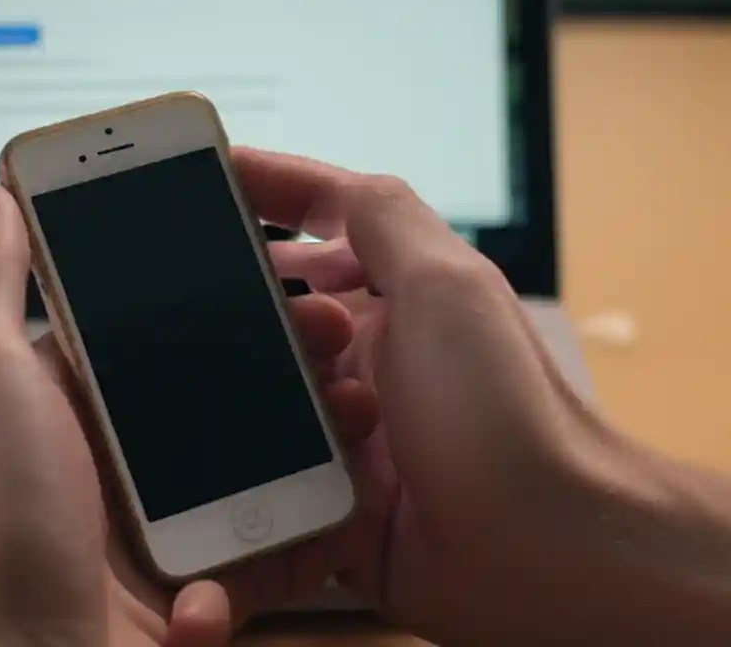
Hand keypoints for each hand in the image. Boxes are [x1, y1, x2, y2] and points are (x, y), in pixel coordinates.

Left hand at [0, 183, 362, 645]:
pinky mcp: (187, 579)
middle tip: (333, 329)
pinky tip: (300, 512)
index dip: (200, 283)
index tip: (265, 251)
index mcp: (50, 395)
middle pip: (207, 382)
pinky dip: (289, 529)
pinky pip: (258, 542)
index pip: (135, 318)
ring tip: (353, 412)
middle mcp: (98, 453)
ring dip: (306, 435)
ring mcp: (146, 520)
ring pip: (247, 457)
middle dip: (276, 352)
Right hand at [233, 147, 616, 642]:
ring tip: (254, 401)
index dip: (258, 194)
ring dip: (252, 394)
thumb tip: (310, 174)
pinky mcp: (332, 503)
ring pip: (261, 392)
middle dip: (241, 307)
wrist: (543, 556)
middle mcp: (375, 356)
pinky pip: (267, 476)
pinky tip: (236, 471)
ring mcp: (351, 432)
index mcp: (402, 296)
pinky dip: (250, 470)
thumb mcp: (447, 285)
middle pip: (276, 309)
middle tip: (205, 313)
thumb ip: (383, 217)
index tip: (187, 179)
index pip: (317, 222)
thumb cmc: (501, 410)